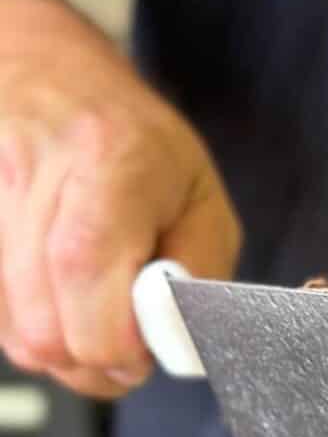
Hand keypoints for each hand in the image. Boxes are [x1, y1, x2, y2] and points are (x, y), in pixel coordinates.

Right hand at [0, 0, 240, 396]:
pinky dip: (29, 331)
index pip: (87, 271)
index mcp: (110, 157)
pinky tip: (57, 305)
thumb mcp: (199, 201)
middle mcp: (32, 167)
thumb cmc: (137, 146)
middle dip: (94, 360)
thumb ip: (198, 276)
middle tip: (123, 345)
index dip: (117, 341)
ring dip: (63, 350)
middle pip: (46, 324)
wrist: (48, 75)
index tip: (142, 352)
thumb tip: (174, 343)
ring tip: (94, 319)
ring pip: (16, 333)